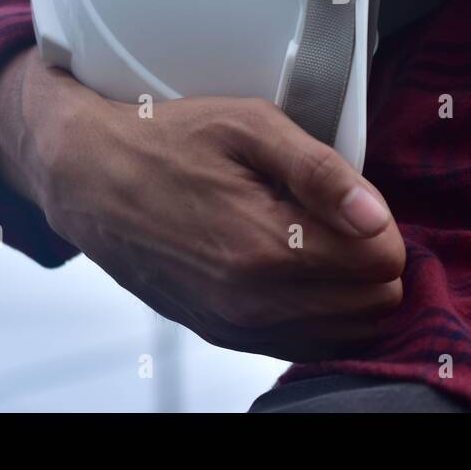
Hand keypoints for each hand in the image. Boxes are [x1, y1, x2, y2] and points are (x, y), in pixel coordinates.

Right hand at [0, 50, 405, 361]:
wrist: (86, 175)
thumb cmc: (166, 140)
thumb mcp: (249, 125)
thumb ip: (321, 171)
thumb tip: (376, 215)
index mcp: (268, 248)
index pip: (383, 263)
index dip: (381, 224)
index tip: (353, 198)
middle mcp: (254, 303)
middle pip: (373, 305)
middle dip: (372, 259)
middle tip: (339, 216)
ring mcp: (236, 326)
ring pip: (344, 333)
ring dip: (349, 290)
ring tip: (318, 240)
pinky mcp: (221, 333)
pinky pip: (303, 344)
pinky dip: (318, 312)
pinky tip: (296, 268)